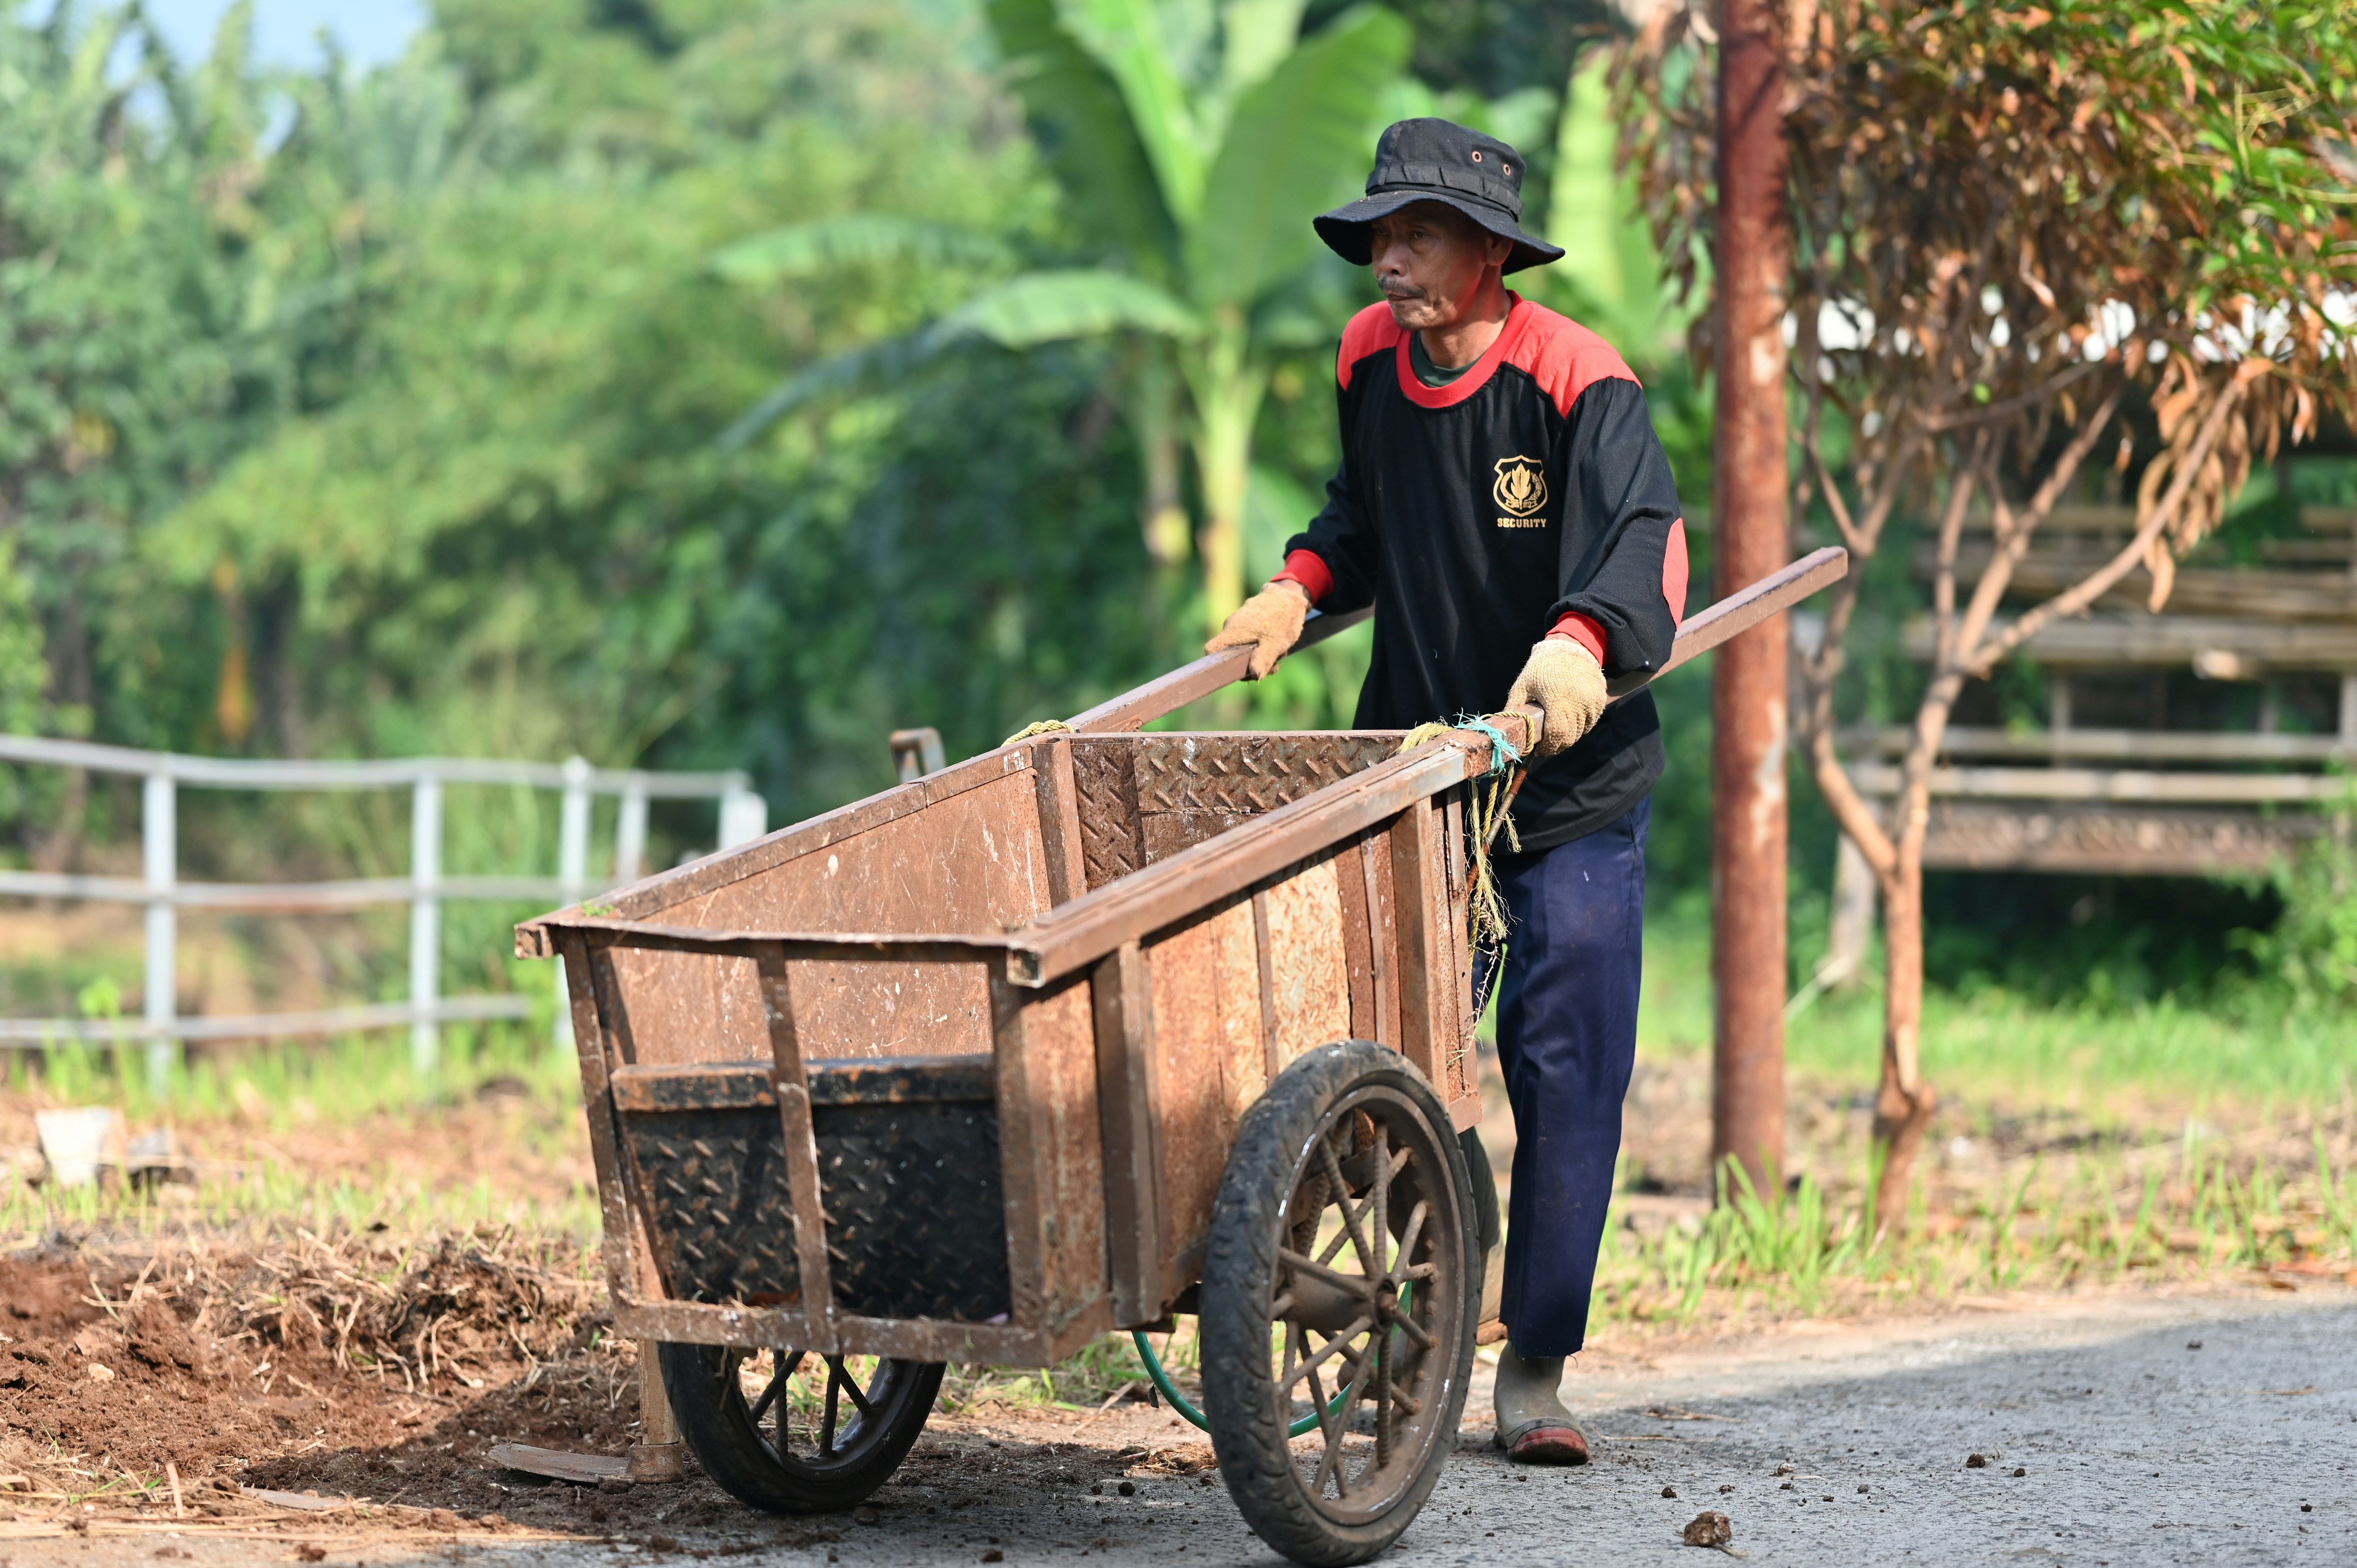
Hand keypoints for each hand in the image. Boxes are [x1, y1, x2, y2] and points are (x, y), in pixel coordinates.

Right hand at [1205, 580, 1311, 678]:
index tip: (1239, 670)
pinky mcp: (1248, 619)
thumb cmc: (1282, 618)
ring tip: (1279, 651)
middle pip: (1231, 653)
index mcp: (1232, 630)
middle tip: (1273, 666)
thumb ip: (1262, 660)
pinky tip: (1278, 642)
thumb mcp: (1275, 643)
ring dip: (1260, 654)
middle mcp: (1231, 625)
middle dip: (1251, 663)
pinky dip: (1263, 644)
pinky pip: (1250, 638)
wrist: (1291, 594)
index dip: (1219, 663)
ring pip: (1243, 647)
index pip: (1211, 649)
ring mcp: (1239, 621)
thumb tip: (1254, 676)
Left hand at [1505, 637, 1606, 759]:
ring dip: (1568, 737)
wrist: (1570, 648)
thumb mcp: (1522, 685)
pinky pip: (1590, 722)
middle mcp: (1578, 704)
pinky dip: (1579, 727)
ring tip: (1556, 732)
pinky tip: (1568, 721)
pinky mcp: (1600, 701)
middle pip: (1569, 738)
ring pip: (1580, 732)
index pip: (1556, 736)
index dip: (1547, 748)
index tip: (1539, 751)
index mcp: (1558, 701)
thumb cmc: (1541, 668)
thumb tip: (1503, 731)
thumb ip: (1513, 708)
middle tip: (1546, 746)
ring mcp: (1592, 703)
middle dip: (1556, 746)